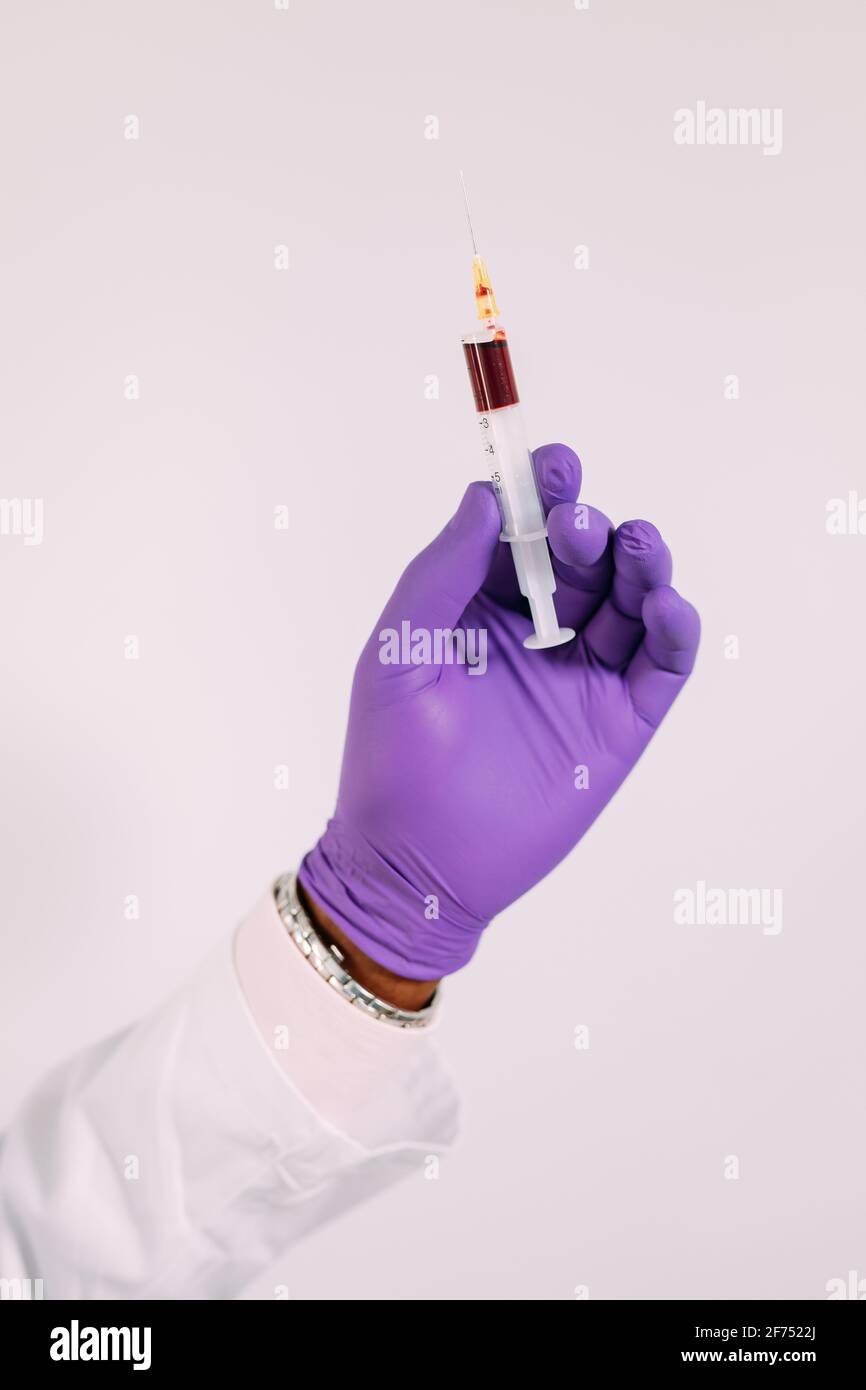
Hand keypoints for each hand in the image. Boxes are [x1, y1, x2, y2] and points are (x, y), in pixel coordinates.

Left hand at [299, 444, 699, 980]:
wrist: (415, 870)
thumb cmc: (390, 763)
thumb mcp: (396, 656)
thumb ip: (438, 576)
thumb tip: (484, 499)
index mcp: (478, 610)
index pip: (522, 533)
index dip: (542, 492)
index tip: (554, 464)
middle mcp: (537, 634)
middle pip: (586, 558)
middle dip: (589, 528)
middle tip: (577, 528)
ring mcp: (582, 678)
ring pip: (632, 600)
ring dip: (643, 563)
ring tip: (637, 548)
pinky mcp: (619, 725)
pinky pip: (662, 665)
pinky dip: (674, 628)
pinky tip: (662, 608)